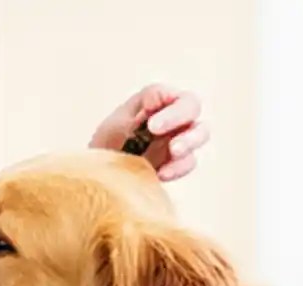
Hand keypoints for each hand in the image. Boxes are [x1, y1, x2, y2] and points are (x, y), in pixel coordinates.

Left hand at [88, 83, 208, 181]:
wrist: (102, 175)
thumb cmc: (107, 144)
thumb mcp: (116, 124)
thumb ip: (136, 112)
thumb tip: (153, 102)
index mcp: (155, 101)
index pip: (169, 94)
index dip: (166, 105)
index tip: (151, 121)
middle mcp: (172, 115)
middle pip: (191, 106)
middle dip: (178, 117)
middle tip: (157, 130)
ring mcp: (179, 138)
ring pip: (200, 132)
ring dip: (189, 140)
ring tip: (174, 151)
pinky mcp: (179, 162)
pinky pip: (188, 162)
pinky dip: (178, 167)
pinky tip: (161, 173)